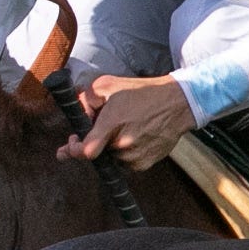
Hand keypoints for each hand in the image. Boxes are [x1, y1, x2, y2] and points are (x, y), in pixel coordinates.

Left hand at [57, 75, 196, 170]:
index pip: (86, 151)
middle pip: (97, 152)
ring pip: (110, 158)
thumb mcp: (109, 85)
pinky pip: (124, 162)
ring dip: (110, 147)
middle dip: (95, 140)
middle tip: (105, 125)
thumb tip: (76, 113)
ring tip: (125, 127)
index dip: (73, 151)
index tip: (70, 145)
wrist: (177, 103)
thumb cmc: (142, 92)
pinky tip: (134, 135)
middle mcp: (123, 144)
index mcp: (112, 124)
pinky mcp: (145, 164)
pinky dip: (124, 152)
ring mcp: (135, 156)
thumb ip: (86, 99)